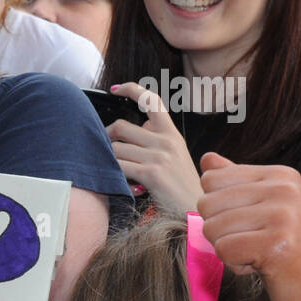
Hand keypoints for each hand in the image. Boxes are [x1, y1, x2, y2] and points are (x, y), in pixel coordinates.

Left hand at [107, 81, 202, 212]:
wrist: (194, 211)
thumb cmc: (180, 188)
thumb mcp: (174, 157)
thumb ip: (156, 140)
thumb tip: (135, 125)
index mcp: (172, 134)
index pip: (152, 100)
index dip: (131, 89)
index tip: (115, 89)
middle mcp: (166, 141)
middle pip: (121, 126)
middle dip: (107, 137)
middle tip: (105, 148)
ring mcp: (159, 156)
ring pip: (115, 148)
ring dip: (110, 160)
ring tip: (119, 172)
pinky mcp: (152, 173)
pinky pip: (118, 165)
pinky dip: (113, 174)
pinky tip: (123, 183)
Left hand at [197, 152, 300, 300]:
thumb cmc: (289, 255)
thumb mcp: (264, 210)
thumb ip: (235, 184)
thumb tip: (207, 158)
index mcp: (281, 175)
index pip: (211, 179)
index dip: (220, 209)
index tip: (252, 224)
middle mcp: (284, 189)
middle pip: (206, 204)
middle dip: (221, 232)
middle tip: (256, 244)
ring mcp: (283, 215)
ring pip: (211, 228)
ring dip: (229, 250)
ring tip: (260, 255)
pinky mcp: (276, 244)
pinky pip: (222, 250)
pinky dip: (236, 266)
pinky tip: (263, 267)